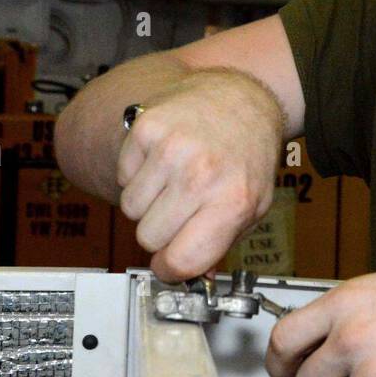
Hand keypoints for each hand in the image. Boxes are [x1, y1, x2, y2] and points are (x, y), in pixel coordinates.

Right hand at [115, 69, 283, 281]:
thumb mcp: (252, 205)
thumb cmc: (247, 154)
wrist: (239, 98)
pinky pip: (122, 177)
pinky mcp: (146, 129)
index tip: (171, 262)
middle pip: (148, 238)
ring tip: (174, 180)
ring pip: (130, 209)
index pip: (181, 261)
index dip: (171, 268)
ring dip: (147, 202)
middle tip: (181, 209)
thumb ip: (221, 245)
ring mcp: (171, 149)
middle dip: (160, 231)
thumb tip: (192, 278)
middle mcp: (201, 175)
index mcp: (233, 202)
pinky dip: (137, 174)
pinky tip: (164, 160)